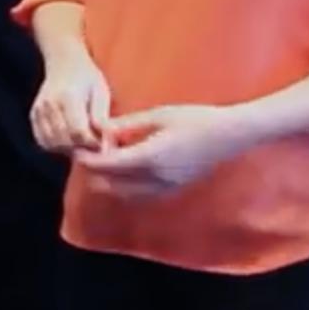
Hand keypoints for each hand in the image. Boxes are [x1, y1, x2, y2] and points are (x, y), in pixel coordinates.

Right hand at [30, 52, 112, 153]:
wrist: (64, 62)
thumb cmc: (87, 77)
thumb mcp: (101, 92)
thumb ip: (101, 116)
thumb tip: (106, 138)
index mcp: (68, 97)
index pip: (78, 132)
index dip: (92, 143)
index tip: (102, 142)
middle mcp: (49, 104)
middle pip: (64, 140)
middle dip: (81, 148)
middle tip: (93, 144)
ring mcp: (38, 110)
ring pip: (52, 144)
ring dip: (68, 149)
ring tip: (81, 143)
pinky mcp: (34, 115)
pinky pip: (42, 140)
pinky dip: (55, 146)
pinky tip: (67, 141)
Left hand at [76, 104, 253, 198]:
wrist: (230, 136)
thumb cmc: (196, 119)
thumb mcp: (157, 115)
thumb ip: (126, 126)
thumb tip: (101, 130)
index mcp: (148, 158)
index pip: (105, 166)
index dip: (86, 158)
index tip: (78, 146)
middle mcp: (154, 179)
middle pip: (109, 182)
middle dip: (96, 168)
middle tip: (93, 148)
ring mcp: (164, 188)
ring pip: (122, 192)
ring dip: (110, 178)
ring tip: (111, 155)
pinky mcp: (172, 190)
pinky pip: (139, 194)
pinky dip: (125, 184)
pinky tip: (129, 165)